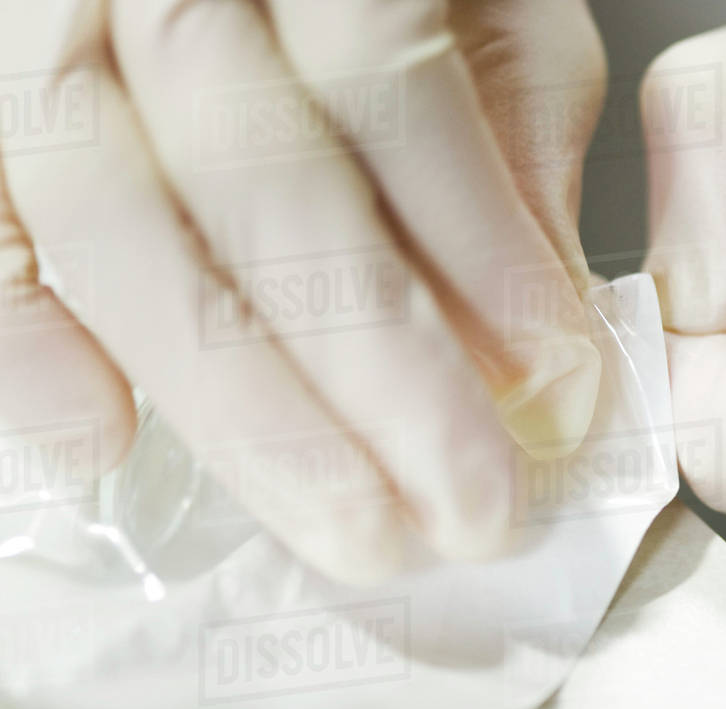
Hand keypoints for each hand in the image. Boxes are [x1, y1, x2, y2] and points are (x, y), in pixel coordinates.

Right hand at [0, 0, 606, 582]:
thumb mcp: (490, 6)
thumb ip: (513, 131)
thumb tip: (537, 328)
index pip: (384, 78)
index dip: (476, 246)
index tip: (560, 389)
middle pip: (250, 170)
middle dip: (374, 366)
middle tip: (470, 510)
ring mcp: (42, 22)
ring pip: (107, 210)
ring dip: (236, 401)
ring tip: (349, 528)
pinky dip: (18, 336)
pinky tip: (96, 444)